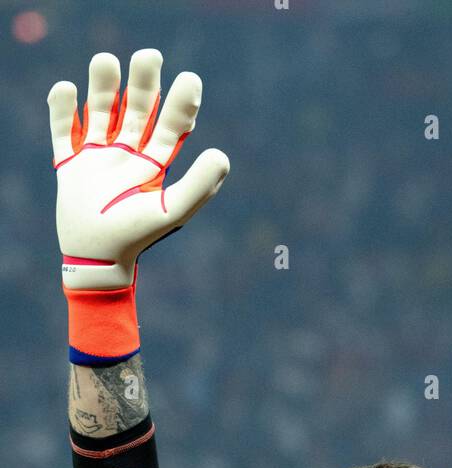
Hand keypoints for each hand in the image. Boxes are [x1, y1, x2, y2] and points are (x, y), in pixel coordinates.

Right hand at [49, 48, 228, 291]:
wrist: (97, 259)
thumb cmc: (136, 237)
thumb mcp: (170, 211)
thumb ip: (198, 186)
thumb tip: (222, 155)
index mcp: (155, 164)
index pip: (172, 125)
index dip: (182, 103)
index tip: (190, 80)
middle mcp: (128, 154)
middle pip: (137, 108)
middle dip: (143, 81)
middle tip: (149, 56)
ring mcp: (98, 156)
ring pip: (101, 109)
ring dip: (102, 84)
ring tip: (105, 61)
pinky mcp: (70, 163)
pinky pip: (64, 129)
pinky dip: (62, 107)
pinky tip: (67, 89)